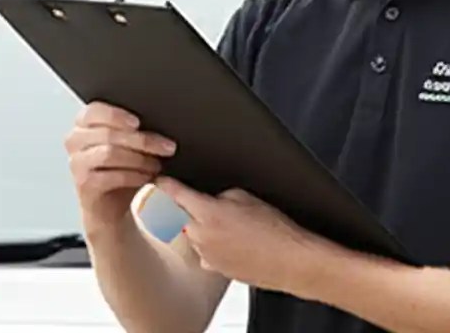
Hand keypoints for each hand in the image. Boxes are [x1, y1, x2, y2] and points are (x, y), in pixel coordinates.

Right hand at [65, 101, 177, 234]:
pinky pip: (112, 176)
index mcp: (84, 123)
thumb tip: (160, 122)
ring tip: (157, 164)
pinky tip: (147, 177)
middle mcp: (75, 140)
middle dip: (143, 140)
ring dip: (139, 159)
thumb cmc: (122, 167)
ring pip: (110, 154)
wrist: (111, 205)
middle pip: (109, 134)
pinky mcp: (84, 184)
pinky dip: (134, 176)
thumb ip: (133, 129)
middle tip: (167, 147)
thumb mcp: (128, 143)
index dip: (116, 115)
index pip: (94, 111)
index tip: (138, 123)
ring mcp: (77, 163)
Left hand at [157, 176, 331, 294]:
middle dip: (181, 208)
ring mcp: (205, 255)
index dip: (166, 184)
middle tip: (194, 201)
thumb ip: (221, 195)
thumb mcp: (246, 197)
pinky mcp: (214, 269)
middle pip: (176, 217)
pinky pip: (204, 252)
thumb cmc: (274, 230)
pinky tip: (232, 243)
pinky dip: (211, 246)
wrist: (289, 261)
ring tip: (227, 226)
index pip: (175, 194)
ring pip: (191, 235)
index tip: (161, 180)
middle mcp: (200, 236)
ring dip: (198, 227)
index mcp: (207, 213)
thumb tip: (212, 199)